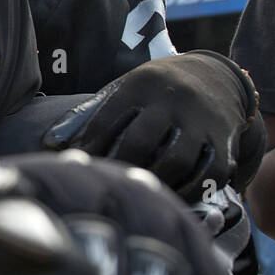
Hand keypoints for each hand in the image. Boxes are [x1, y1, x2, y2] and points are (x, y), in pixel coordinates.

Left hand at [42, 51, 266, 200]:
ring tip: (139, 196)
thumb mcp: (125, 90)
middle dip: (120, 167)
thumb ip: (91, 115)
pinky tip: (173, 199)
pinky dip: (191, 190)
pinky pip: (210, 171)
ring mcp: (200, 119)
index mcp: (140, 85)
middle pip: (141, 141)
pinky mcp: (224, 138)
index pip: (108, 119)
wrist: (215, 75)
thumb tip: (50, 145)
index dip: (90, 147)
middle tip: (108, 187)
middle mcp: (172, 99)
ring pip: (177, 159)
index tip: (80, 169)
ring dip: (155, 183)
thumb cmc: (154, 92)